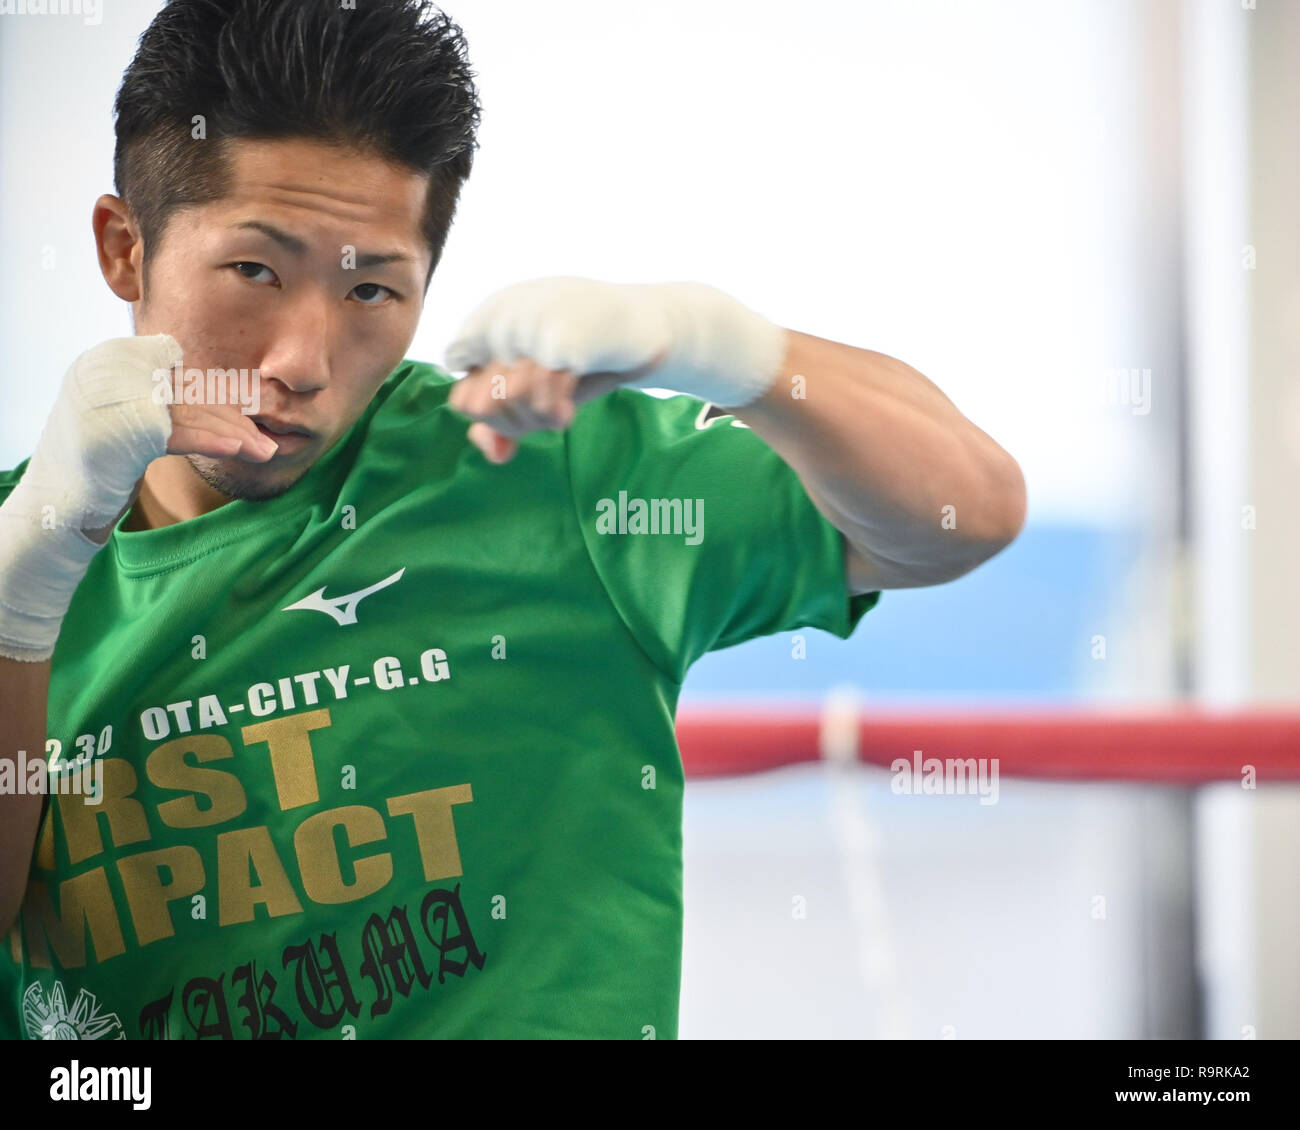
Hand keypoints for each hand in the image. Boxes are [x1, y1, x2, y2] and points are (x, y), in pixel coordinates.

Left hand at [442, 277, 785, 462]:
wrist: (651, 326)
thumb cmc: (591, 357)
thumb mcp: (545, 388)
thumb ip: (511, 419)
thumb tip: (495, 455)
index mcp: (490, 323)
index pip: (463, 397)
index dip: (492, 421)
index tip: (525, 425)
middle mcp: (502, 318)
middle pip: (483, 404)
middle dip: (514, 425)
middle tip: (547, 422)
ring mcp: (531, 325)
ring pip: (508, 399)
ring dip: (533, 421)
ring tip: (559, 417)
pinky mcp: (563, 338)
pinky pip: (540, 393)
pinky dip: (551, 413)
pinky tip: (567, 417)